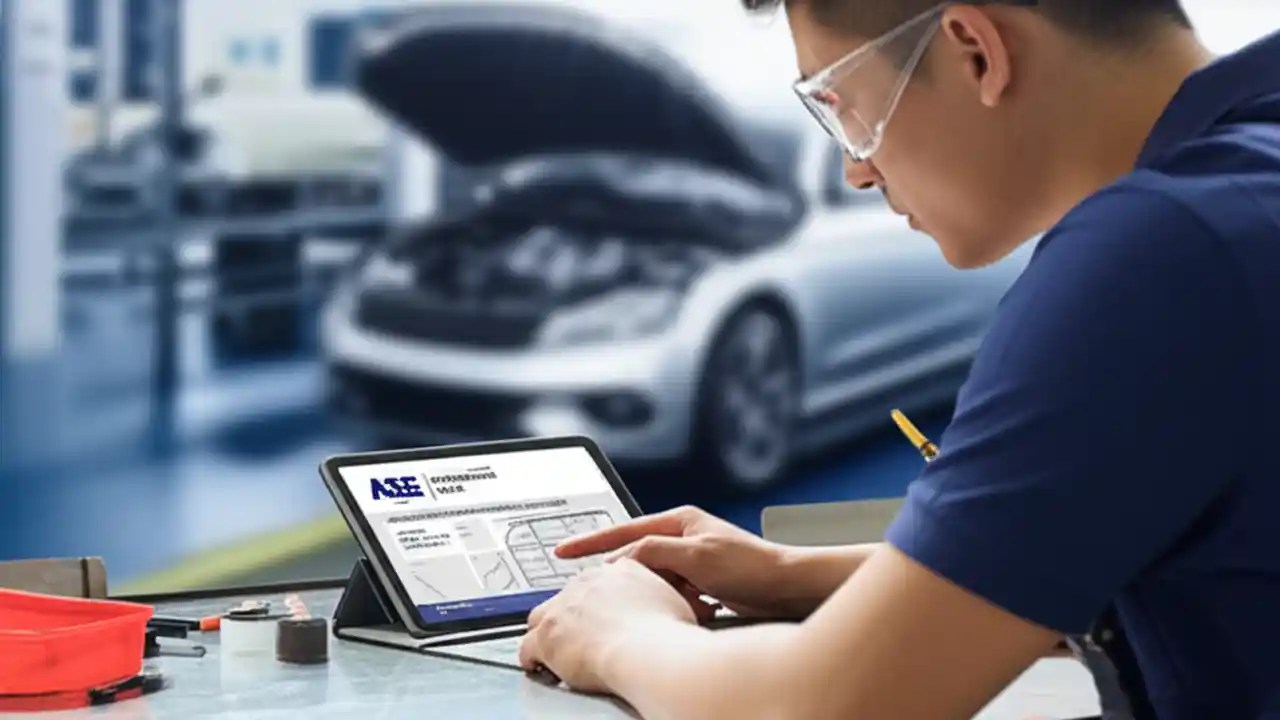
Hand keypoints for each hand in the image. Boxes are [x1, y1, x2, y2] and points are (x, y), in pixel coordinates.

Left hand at [518, 559, 699, 692]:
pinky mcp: (547, 634)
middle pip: (569, 596)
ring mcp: (563, 606)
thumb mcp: (675, 601)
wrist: (650, 651)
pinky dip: (533, 659)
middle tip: (582, 638)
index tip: (602, 616)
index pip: (600, 582)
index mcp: (621, 570)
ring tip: (557, 652)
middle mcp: (588, 582)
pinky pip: (527, 647)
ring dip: (548, 634)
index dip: (599, 603)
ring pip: (542, 617)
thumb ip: (662, 597)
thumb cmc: (669, 634)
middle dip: (573, 617)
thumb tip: (670, 607)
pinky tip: (542, 668)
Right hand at [556, 505, 805, 618]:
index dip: (590, 542)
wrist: (786, 587)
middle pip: (635, 556)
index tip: (563, 551)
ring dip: (651, 593)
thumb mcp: (695, 555)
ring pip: (652, 578)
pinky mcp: (699, 581)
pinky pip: (670, 592)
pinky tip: (678, 612)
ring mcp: (690, 559)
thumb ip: (654, 553)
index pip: (624, 530)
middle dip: (625, 575)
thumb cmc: (750, 566)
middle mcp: (682, 536)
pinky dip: (668, 603)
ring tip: (656, 602)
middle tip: (604, 590)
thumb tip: (620, 560)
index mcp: (679, 521)